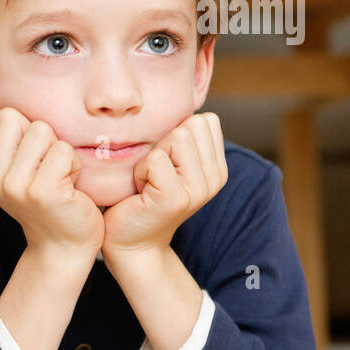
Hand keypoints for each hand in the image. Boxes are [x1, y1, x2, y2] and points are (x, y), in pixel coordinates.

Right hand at [0, 108, 103, 263]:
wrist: (62, 245)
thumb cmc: (46, 197)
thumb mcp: (15, 168)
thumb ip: (8, 138)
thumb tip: (7, 99)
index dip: (21, 130)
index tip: (29, 160)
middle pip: (15, 116)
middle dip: (38, 135)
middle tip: (45, 167)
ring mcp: (13, 184)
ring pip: (42, 129)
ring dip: (58, 150)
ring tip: (57, 176)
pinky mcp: (41, 191)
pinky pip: (64, 150)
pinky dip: (74, 165)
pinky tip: (69, 187)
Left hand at [102, 112, 227, 257]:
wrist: (131, 240)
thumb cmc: (143, 195)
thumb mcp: (171, 161)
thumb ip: (185, 137)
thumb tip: (190, 108)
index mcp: (218, 167)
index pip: (204, 120)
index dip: (174, 136)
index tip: (165, 164)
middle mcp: (215, 178)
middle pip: (190, 125)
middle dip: (162, 144)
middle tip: (154, 174)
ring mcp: (198, 189)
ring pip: (175, 137)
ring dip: (151, 157)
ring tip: (149, 182)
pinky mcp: (175, 198)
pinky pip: (155, 158)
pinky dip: (140, 170)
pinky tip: (141, 192)